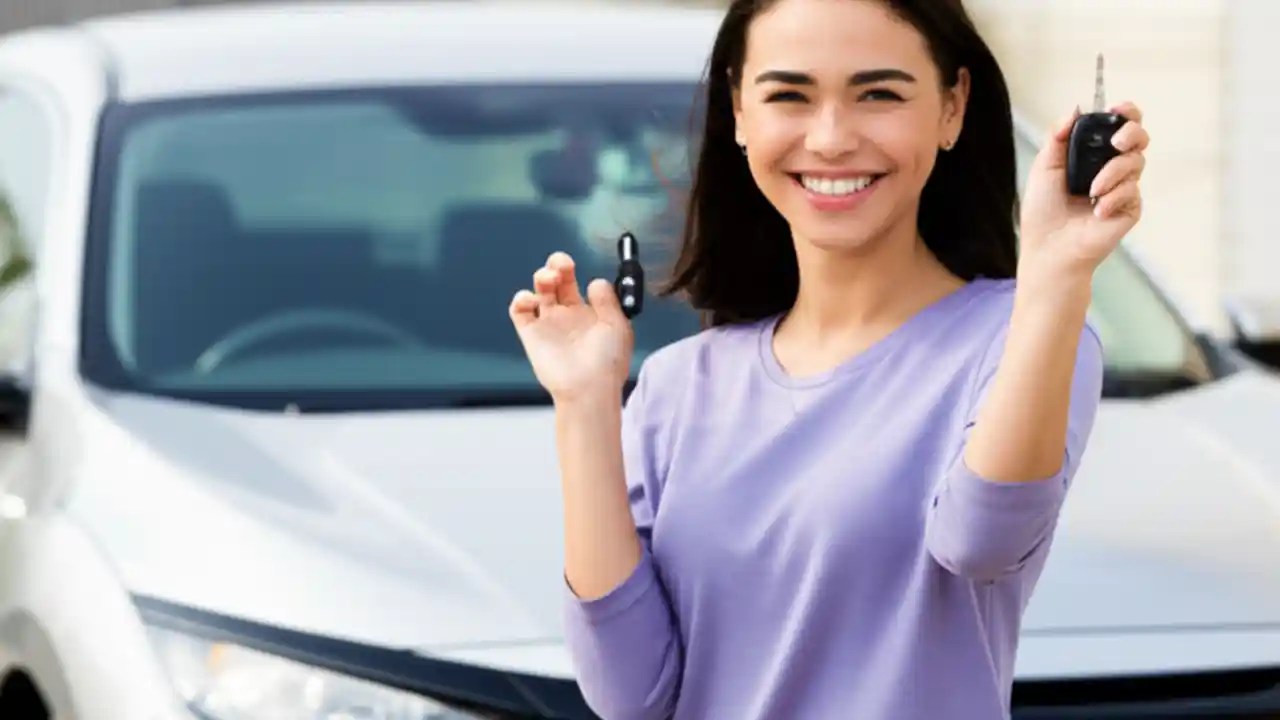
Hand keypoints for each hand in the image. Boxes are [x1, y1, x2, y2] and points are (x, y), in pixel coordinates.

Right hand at [509, 251, 633, 403]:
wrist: (589, 388)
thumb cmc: (607, 361)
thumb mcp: (617, 325)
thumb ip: (607, 300)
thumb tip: (595, 281)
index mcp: (587, 312)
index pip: (576, 282)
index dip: (575, 271)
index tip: (580, 268)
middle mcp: (566, 316)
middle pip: (556, 281)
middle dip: (557, 265)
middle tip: (561, 262)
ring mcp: (548, 324)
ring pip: (539, 291)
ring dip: (542, 276)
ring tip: (549, 278)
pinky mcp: (532, 334)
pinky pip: (520, 311)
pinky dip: (521, 299)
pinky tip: (532, 299)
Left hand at [1018, 102, 1149, 283]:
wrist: (1048, 246)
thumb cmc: (1044, 210)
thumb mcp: (1045, 166)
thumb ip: (1058, 137)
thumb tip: (1075, 109)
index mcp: (1093, 155)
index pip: (1118, 126)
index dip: (1126, 113)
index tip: (1117, 109)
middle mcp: (1112, 168)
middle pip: (1139, 138)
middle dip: (1132, 134)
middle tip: (1116, 144)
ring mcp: (1123, 188)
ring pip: (1135, 163)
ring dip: (1112, 173)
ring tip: (1091, 190)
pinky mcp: (1130, 209)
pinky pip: (1132, 192)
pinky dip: (1113, 198)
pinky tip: (1097, 211)